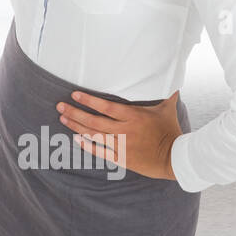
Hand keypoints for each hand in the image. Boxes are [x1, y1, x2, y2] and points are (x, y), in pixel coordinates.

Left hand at [55, 89, 183, 180]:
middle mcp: (125, 130)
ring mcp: (122, 146)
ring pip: (94, 135)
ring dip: (76, 127)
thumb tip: (172, 77)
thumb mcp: (167, 108)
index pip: (106, 107)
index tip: (74, 95)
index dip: (89, 101)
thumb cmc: (171, 130)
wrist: (175, 158)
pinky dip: (87, 145)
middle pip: (94, 121)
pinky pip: (100, 152)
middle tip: (60, 106)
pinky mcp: (122, 158)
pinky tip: (76, 139)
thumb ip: (165, 92)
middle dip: (75, 112)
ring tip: (63, 118)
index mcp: (134, 116)